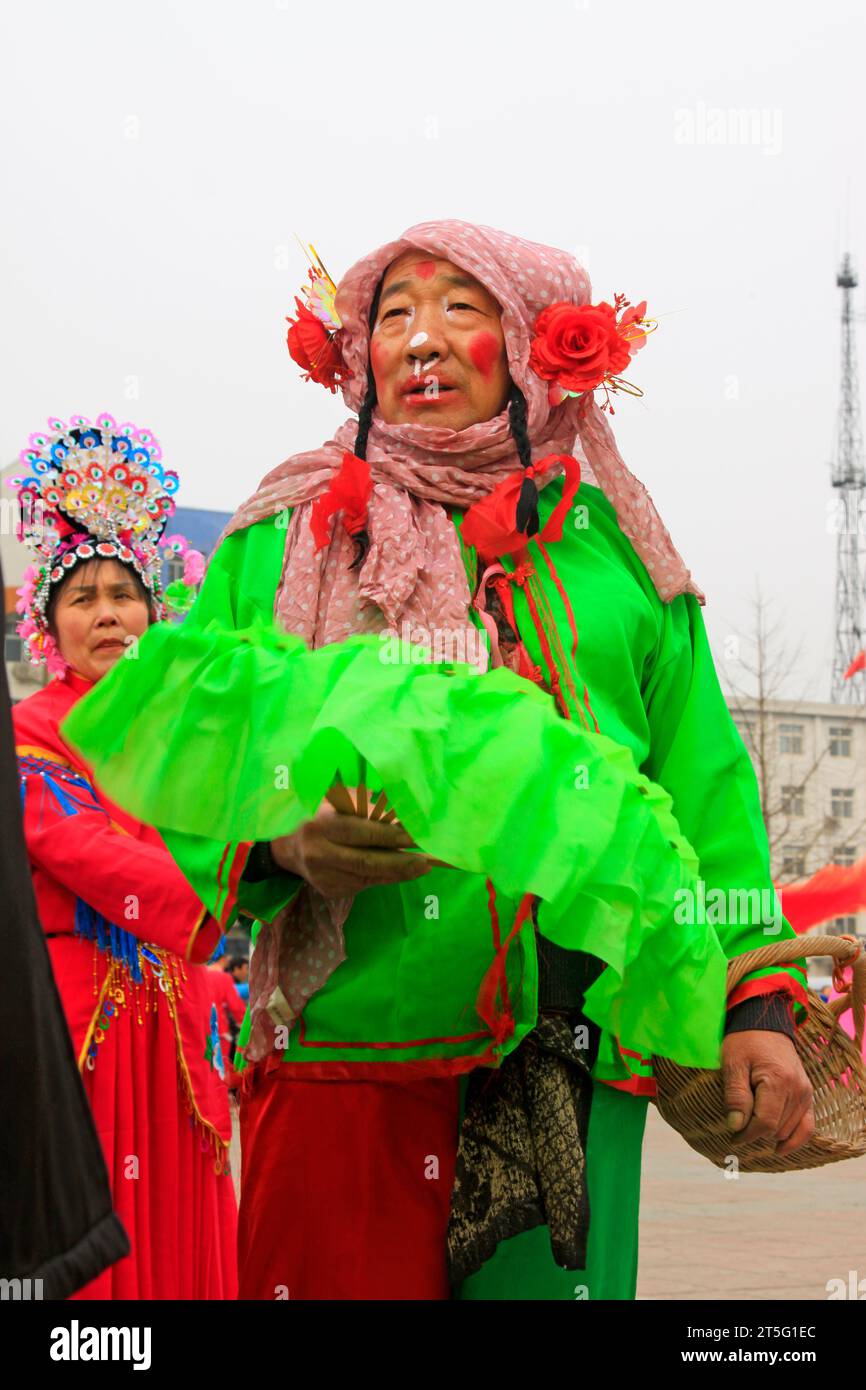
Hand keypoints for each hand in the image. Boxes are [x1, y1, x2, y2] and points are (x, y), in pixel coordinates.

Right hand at [270, 794, 437, 897]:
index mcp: (320, 823)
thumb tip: (404, 816)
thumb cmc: (320, 812)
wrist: (287, 845)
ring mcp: (322, 875)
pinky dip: (383, 878)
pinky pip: (363, 884)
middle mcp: (318, 852)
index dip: (389, 836)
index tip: (415, 835)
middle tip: (426, 860)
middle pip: (366, 861)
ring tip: (421, 866)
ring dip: (397, 873)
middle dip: (400, 861)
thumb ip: (367, 807)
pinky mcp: (329, 890)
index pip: (361, 832)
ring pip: (367, 876)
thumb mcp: (339, 800)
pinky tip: (400, 872)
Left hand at [722, 1030, 814, 1157]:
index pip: (764, 1123)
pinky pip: (808, 1126)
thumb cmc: (745, 1041)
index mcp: (777, 1081)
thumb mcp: (733, 1064)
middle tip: (737, 1130)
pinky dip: (795, 1139)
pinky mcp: (808, 1094)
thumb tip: (736, 1126)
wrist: (765, 1023)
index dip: (746, 1135)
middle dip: (755, 1134)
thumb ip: (735, 1095)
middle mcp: (797, 1089)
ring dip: (770, 1135)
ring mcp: (805, 1093)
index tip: (731, 1137)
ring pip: (789, 1130)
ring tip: (751, 1132)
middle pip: (776, 1128)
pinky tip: (780, 1148)